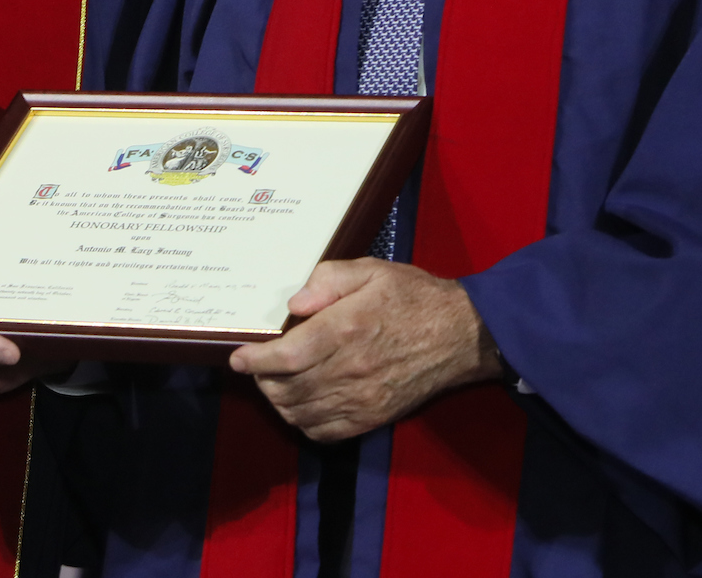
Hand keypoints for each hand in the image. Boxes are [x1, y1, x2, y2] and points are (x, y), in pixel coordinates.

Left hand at [227, 258, 501, 441]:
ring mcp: (363, 398)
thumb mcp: (372, 270)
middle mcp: (351, 368)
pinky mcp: (373, 417)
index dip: (256, 360)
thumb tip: (294, 304)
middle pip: (288, 388)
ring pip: (301, 412)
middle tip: (257, 366)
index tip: (239, 357)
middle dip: (263, 379)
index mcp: (348, 328)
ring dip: (279, 401)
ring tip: (275, 383)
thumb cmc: (413, 297)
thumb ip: (328, 280)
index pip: (288, 355)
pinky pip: (325, 431)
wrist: (462, 335)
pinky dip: (303, 422)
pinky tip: (301, 404)